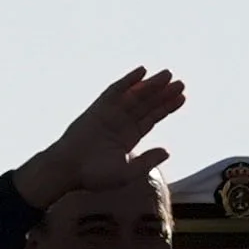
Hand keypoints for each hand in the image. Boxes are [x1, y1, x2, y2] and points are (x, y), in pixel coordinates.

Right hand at [8, 67, 184, 210]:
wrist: (67, 170)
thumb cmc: (93, 176)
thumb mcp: (126, 173)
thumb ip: (147, 162)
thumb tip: (167, 151)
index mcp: (127, 138)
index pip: (150, 118)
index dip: (165, 108)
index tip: (181, 98)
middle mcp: (119, 124)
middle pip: (146, 105)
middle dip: (162, 94)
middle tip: (180, 83)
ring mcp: (108, 114)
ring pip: (134, 96)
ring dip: (150, 85)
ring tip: (168, 75)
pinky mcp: (98, 108)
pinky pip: (115, 91)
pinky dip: (128, 81)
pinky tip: (142, 71)